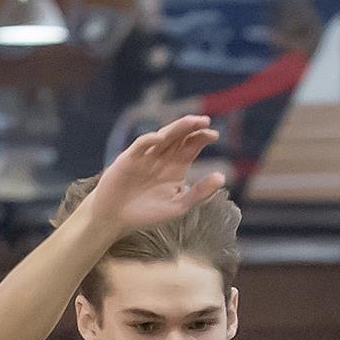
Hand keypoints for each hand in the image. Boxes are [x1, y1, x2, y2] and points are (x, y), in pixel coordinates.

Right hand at [86, 115, 223, 233]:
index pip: (191, 145)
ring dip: (176, 128)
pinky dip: (150, 141)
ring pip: (163, 136)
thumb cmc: (147, 213)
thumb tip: (223, 177)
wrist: (116, 218)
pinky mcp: (129, 159)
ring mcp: (146, 155)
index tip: (214, 135)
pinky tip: (161, 138)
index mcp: (176, 165)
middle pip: (179, 136)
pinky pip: (141, 145)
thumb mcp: (178, 206)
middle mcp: (162, 156)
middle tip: (205, 121)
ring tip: (191, 122)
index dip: (202, 137)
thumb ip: (200, 192)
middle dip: (192, 127)